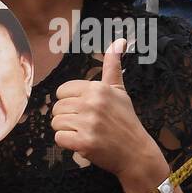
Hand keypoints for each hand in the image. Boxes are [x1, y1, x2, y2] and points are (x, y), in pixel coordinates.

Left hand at [51, 39, 168, 190]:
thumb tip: (120, 40)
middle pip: (56, 108)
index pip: (61, 91)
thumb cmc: (125, 120)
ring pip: (56, 123)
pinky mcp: (84, 142)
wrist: (136, 152)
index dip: (70, 102)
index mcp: (97, 88)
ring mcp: (88, 124)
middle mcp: (92, 103)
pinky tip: (83, 143)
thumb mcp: (120, 90)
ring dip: (67, 131)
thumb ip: (113, 66)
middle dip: (67, 118)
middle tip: (86, 124)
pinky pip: (58, 139)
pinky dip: (68, 143)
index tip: (85, 109)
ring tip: (85, 132)